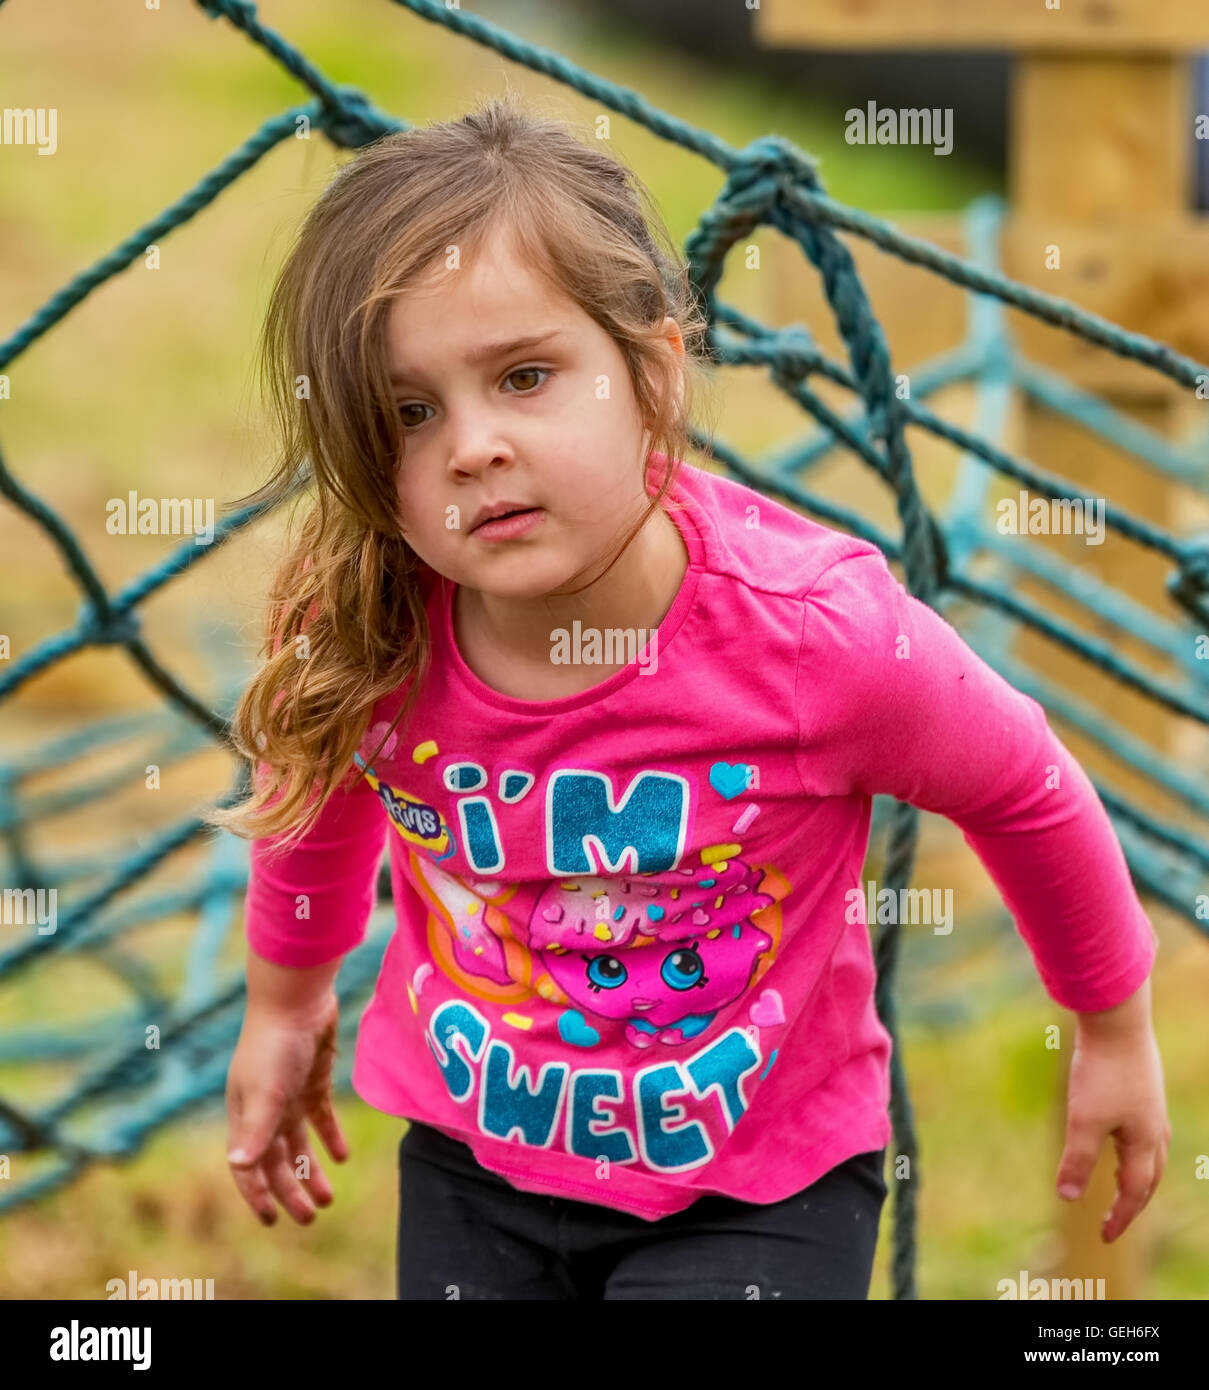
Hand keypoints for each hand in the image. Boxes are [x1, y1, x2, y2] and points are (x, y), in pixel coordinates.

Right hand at [225, 990, 349, 1226]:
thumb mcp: (266, 1090)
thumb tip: (239, 1165)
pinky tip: (342, 1158)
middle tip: (310, 1218)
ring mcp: (289, 1095)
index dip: (257, 1194)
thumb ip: (256, 1129)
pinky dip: (330, 1137)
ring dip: (311, 1171)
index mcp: (244, 1115)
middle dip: (290, 1190)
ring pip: (299, 1144)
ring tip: (327, 1199)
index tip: (273, 1220)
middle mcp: (264, 1109)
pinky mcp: (313, 1080)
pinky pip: (321, 1117)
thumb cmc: (275, 1044)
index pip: (246, 1165)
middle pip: (276, 1160)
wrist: (297, 997)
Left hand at [1055, 1019, 1168, 1242]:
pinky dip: (1134, 1146)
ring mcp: (1151, 1105)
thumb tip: (1068, 1198)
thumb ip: (1077, 1160)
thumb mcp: (1084, 1120)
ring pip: (1150, 1152)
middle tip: (1114, 1220)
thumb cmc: (1101, 1072)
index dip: (1120, 1217)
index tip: (1104, 1238)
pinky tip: (1118, 1135)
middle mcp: (1154, 1127)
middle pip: (1149, 1177)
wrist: (1117, 1021)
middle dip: (1133, 1202)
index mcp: (1144, 1142)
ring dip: (1137, 1174)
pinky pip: (1143, 1129)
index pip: (1135, 1192)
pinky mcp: (1142, 1086)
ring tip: (1122, 1185)